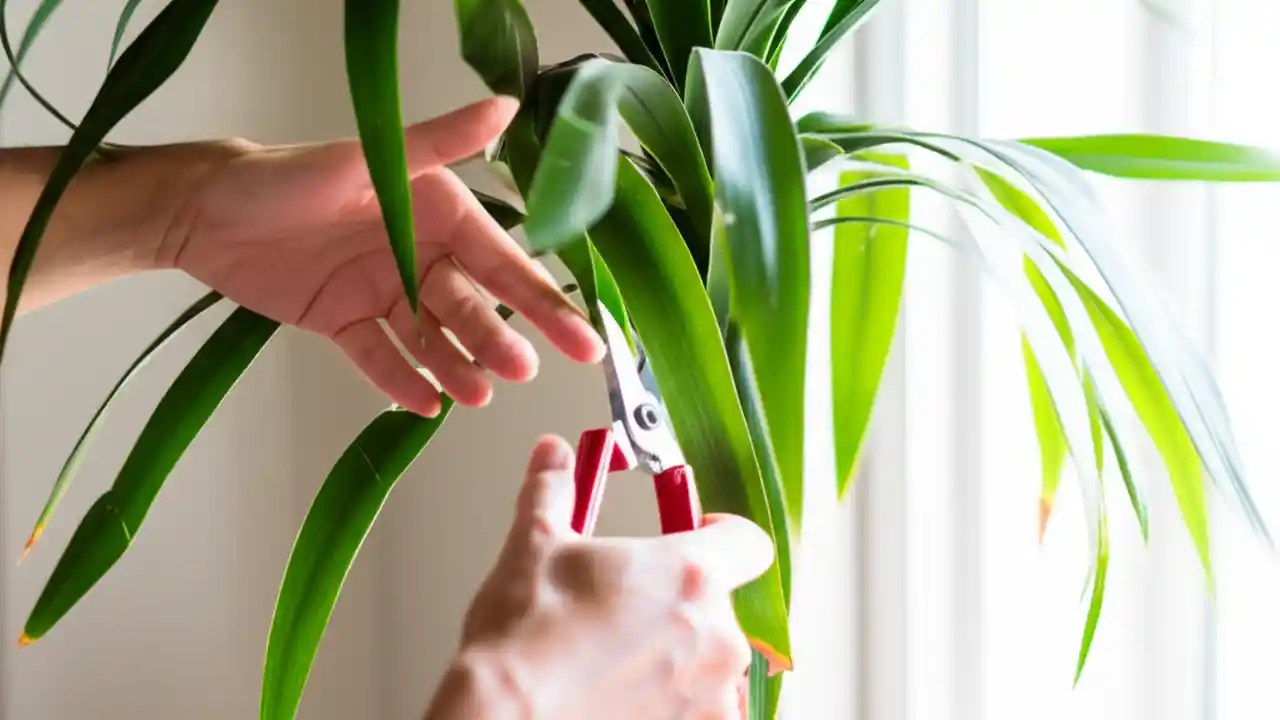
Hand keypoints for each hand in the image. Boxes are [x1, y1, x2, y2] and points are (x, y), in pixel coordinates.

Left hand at [156, 97, 602, 415]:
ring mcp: (383, 292)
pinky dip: (401, 382)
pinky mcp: (345, 322)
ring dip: (456, 367)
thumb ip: (440, 143)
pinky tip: (425, 406)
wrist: (203, 212)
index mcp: (435, 214)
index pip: (500, 263)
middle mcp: (417, 254)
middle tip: (518, 371)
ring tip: (476, 396)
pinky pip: (381, 358)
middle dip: (496, 339)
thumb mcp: (371, 160)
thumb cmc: (286, 176)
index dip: (544, 301)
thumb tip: (507, 107)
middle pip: (470, 307)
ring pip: (431, 339)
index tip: (584, 340)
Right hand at [425, 436, 771, 719]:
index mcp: (690, 574)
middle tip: (629, 609)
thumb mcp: (533, 545)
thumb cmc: (523, 642)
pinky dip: (676, 704)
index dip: (721, 536)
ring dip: (680, 657)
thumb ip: (554, 491)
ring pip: (713, 662)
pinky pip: (704, 710)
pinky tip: (626, 696)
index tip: (692, 538)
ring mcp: (712, 694)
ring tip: (619, 660)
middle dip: (682, 603)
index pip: (748, 541)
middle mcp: (716, 635)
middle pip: (723, 605)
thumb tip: (553, 457)